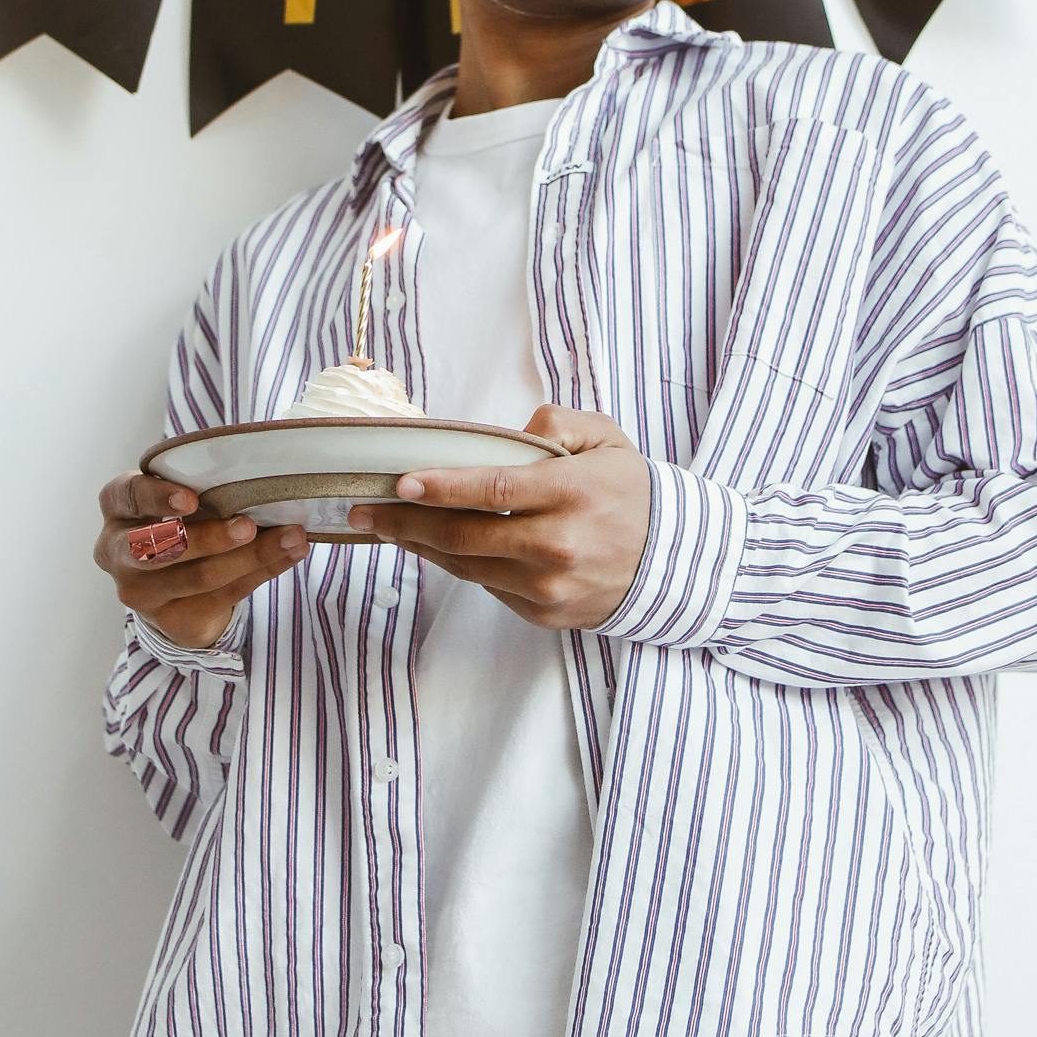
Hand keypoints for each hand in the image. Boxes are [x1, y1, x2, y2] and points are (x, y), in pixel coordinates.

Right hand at [94, 473, 306, 650]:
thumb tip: (265, 481)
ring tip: (290, 537)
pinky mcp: (173, 619)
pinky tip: (290, 553)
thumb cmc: (179, 523)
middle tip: (248, 526)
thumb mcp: (176, 503)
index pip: (128, 497)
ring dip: (251, 556)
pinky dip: (264, 571)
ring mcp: (143, 593)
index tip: (192, 500)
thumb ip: (202, 492)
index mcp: (118, 510)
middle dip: (206, 539)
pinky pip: (226, 595)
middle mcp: (119, 553)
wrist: (171, 589)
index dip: (158, 498)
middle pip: (156, 548)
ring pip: (199, 577)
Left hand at [349, 406, 650, 629]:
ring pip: (467, 566)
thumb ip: (556, 423)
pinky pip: (487, 587)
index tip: (400, 483)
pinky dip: (456, 565)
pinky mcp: (544, 613)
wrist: (671, 561)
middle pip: (465, 535)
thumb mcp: (606, 439)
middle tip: (364, 510)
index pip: (494, 490)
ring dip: (419, 546)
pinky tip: (430, 546)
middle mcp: (558, 546)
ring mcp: (549, 587)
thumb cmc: (629, 492)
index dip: (442, 487)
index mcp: (572, 494)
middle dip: (405, 523)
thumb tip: (509, 433)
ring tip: (383, 527)